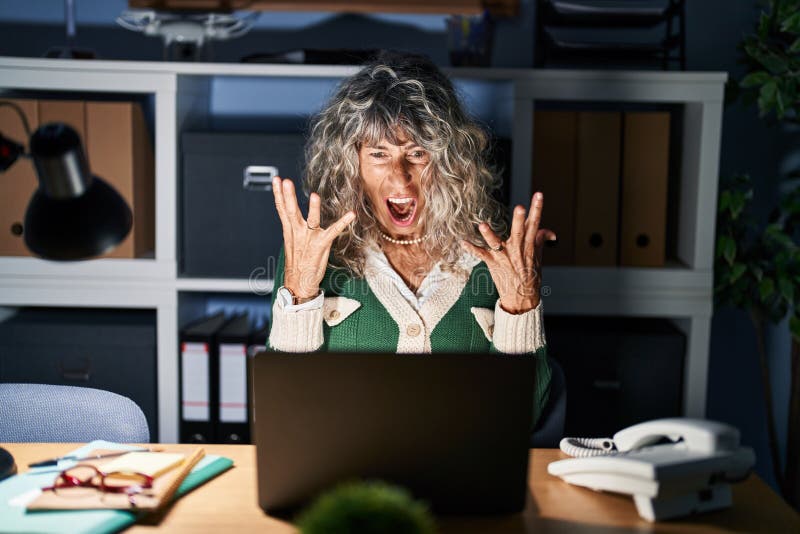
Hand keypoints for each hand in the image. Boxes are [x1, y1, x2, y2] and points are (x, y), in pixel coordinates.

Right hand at [272, 176, 354, 299]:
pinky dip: (343, 222)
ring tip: (314, 196)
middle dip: (288, 196)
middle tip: (286, 182)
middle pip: (291, 211)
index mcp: (290, 230)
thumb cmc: (298, 263)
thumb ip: (293, 228)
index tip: (276, 180)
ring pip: (311, 220)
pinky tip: (351, 215)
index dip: (279, 194)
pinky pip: (334, 231)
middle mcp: (298, 232)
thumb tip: (293, 216)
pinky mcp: (321, 245)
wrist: (299, 284)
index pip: (282, 209)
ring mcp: (309, 239)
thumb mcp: (291, 242)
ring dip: (313, 208)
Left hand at [461, 192, 555, 313]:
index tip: (539, 195)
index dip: (537, 209)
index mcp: (529, 246)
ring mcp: (504, 257)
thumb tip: (550, 232)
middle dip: (519, 220)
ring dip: (489, 235)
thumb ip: (540, 241)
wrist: (521, 299)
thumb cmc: (530, 277)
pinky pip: (481, 255)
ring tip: (482, 225)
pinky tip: (463, 242)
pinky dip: (471, 248)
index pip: (535, 224)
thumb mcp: (538, 258)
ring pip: (496, 243)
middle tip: (520, 207)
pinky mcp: (493, 264)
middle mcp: (517, 250)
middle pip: (519, 232)